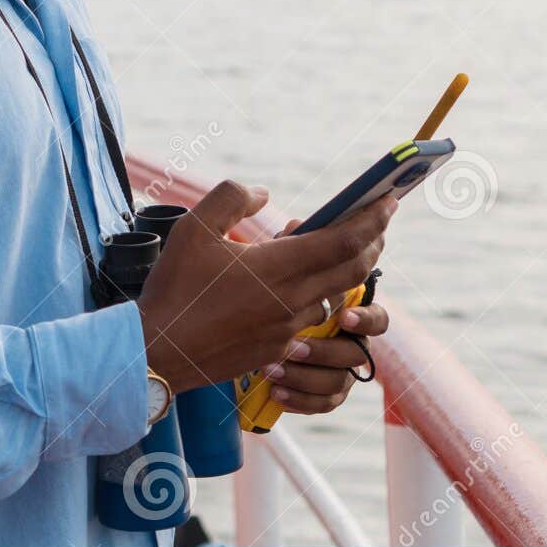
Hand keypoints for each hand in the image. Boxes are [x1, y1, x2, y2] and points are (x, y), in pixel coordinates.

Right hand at [135, 181, 394, 393]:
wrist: (158, 352)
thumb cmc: (175, 289)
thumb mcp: (193, 228)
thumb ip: (231, 198)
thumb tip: (263, 194)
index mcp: (278, 268)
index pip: (346, 241)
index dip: (373, 219)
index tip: (389, 201)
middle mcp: (293, 300)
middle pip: (354, 270)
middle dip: (374, 242)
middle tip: (377, 221)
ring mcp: (289, 330)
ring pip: (333, 295)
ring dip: (340, 269)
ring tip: (323, 246)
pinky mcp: (278, 350)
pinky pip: (310, 318)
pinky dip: (314, 295)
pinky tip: (292, 285)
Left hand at [258, 302, 389, 413]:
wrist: (260, 344)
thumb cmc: (279, 312)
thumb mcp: (292, 300)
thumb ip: (306, 296)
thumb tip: (307, 284)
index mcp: (353, 319)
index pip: (377, 319)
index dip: (366, 321)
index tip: (344, 318)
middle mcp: (354, 348)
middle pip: (355, 354)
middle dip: (322, 352)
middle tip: (291, 347)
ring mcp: (345, 375)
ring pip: (337, 381)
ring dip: (302, 377)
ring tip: (271, 370)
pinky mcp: (330, 397)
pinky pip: (322, 403)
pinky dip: (297, 399)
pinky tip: (275, 391)